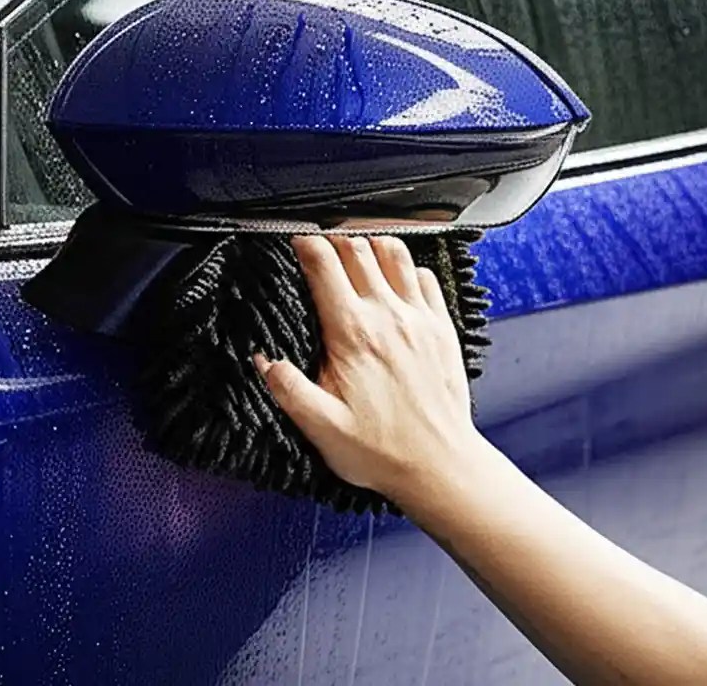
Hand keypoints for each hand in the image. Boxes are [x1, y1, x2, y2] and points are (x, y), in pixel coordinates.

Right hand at [254, 235, 485, 498]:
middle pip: (358, 248)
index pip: (324, 265)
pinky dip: (407, 268)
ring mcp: (419, 319)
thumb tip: (264, 359)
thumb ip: (288, 388)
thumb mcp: (320, 428)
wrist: (439, 466)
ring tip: (355, 254)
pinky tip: (396, 283)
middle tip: (320, 248)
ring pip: (395, 252)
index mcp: (353, 335)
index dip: (305, 244)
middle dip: (334, 239)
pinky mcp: (442, 328)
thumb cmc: (381, 451)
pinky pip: (426, 276)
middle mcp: (388, 317)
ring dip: (371, 244)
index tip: (295, 242)